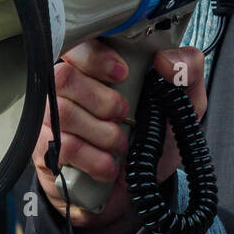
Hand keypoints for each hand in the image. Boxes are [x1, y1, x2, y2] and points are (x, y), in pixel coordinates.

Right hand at [32, 39, 205, 233]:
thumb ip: (188, 70)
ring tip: (122, 145)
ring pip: (63, 112)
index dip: (97, 57)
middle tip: (126, 115)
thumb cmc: (156, 136)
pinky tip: (110, 166)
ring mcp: (52, 119)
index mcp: (98, 68)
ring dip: (102, 132)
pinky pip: (61, 146)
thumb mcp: (186, 102)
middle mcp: (68, 89)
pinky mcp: (46, 152)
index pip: (79, 45)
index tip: (123, 74)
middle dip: (102, 99)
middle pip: (64, 76)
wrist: (141, 188)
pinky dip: (93, 158)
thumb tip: (165, 59)